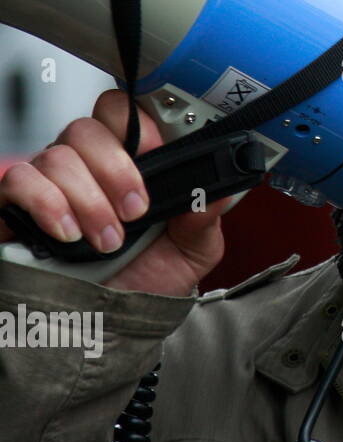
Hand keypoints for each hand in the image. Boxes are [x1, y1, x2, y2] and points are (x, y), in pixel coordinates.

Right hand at [0, 89, 232, 295]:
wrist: (111, 327)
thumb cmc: (146, 281)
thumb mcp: (191, 251)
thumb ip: (205, 216)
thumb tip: (222, 187)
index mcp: (131, 165)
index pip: (126, 114)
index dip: (140, 125)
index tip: (157, 152)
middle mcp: (87, 168)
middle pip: (89, 127)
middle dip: (116, 168)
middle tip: (136, 211)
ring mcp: (50, 184)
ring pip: (58, 154)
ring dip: (89, 199)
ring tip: (108, 240)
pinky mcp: (15, 206)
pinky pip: (18, 179)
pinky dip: (47, 203)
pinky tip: (67, 233)